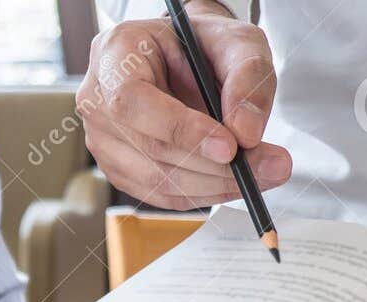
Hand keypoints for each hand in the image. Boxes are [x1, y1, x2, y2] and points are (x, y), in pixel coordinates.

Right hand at [77, 1, 290, 209]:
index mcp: (115, 54)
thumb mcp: (236, 41)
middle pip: (150, 149)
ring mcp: (103, 141)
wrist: (187, 62)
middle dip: (214, 166)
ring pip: (158, 181)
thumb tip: (246, 133)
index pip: (131, 101)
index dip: (179, 128)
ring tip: (262, 173)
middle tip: (269, 166)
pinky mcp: (121, 171)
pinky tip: (236, 180)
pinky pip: (163, 196)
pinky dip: (205, 193)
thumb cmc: (203, 46)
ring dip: (215, 185)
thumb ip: (247, 76)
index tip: (229, 146)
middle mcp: (97, 100)